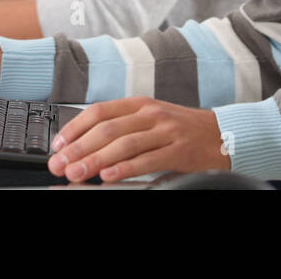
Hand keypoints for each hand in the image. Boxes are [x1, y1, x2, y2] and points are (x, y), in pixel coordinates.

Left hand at [47, 97, 230, 183]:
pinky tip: (109, 177)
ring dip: (96, 160)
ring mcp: (165, 131)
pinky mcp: (179, 150)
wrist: (222, 134)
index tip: (58, 145)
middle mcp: (150, 114)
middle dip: (78, 149)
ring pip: (123, 144)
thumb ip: (122, 127)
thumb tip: (85, 143)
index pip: (99, 111)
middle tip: (60, 165)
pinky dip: (126, 169)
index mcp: (139, 104)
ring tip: (77, 174)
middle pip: (107, 130)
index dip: (75, 128)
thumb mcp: (151, 119)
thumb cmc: (181, 129)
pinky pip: (148, 160)